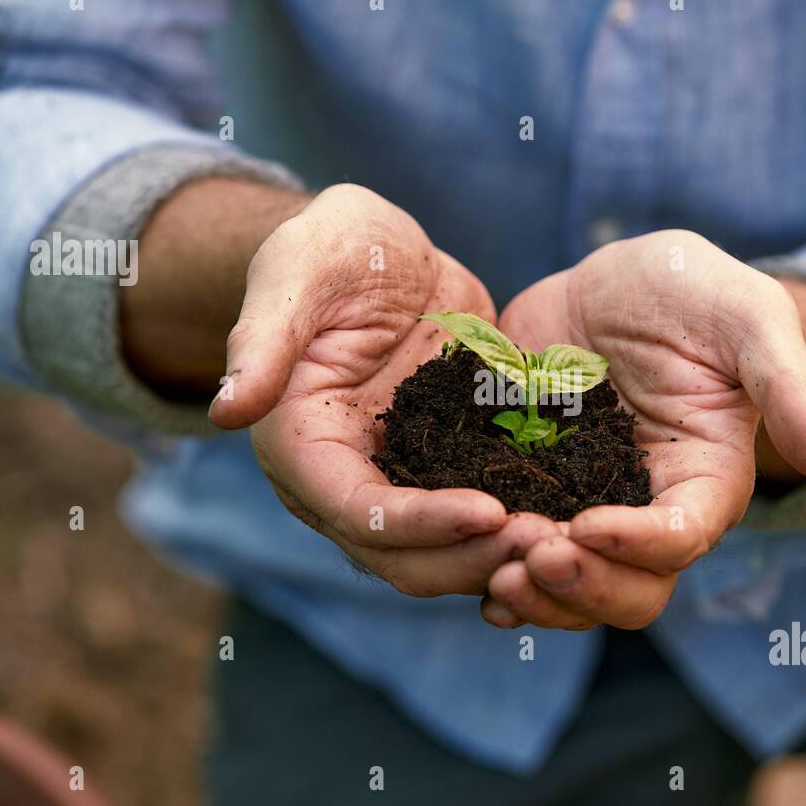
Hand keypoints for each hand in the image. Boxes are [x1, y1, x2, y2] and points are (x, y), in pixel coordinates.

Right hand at [209, 184, 559, 594]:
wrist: (385, 254)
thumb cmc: (331, 248)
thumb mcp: (297, 269)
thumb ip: (264, 336)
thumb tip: (226, 407)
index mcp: (302, 446)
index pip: (355, 510)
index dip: (417, 523)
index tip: (488, 511)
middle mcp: (347, 481)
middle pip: (403, 557)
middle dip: (470, 557)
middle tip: (545, 541)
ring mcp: (402, 483)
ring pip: (447, 553)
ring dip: (502, 557)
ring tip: (568, 537)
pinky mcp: (450, 471)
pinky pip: (485, 518)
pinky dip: (522, 527)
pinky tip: (579, 518)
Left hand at [488, 230, 805, 629]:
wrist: (618, 285)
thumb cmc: (696, 293)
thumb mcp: (747, 315)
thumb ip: (785, 381)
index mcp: (707, 479)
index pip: (684, 537)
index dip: (640, 545)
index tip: (589, 526)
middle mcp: (647, 509)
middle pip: (630, 588)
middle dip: (583, 586)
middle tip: (531, 557)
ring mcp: (586, 505)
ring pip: (570, 583)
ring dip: (534, 591)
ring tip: (493, 573)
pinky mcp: (531, 490)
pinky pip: (514, 549)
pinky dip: (490, 568)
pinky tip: (463, 569)